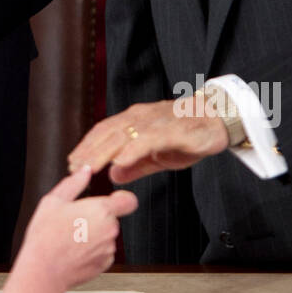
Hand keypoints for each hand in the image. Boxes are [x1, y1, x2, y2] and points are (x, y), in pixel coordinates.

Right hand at [0, 168, 138, 292]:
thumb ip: (74, 183)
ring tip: (70, 238)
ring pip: (106, 236)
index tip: (114, 200)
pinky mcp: (104, 265)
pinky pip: (102, 252)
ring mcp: (109, 249)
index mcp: (101, 210)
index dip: (122, 199)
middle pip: (111, 218)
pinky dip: (92, 251)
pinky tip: (73, 251)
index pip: (129, 200)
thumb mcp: (54, 201)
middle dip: (97, 218)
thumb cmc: (46, 235)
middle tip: (73, 222)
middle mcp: (110, 229)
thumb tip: (85, 171)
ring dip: (94, 235)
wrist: (44, 270)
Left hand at [67, 97, 228, 182]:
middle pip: (109, 133)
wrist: (219, 120)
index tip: (72, 163)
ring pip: (125, 135)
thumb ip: (136, 164)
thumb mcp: (157, 155)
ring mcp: (158, 122)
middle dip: (89, 151)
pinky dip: (133, 149)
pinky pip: (150, 139)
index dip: (87, 146)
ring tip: (89, 167)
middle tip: (74, 168)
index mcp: (136, 121)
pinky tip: (120, 161)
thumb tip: (113, 175)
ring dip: (104, 151)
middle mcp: (142, 117)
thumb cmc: (187, 135)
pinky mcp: (175, 129)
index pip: (105, 131)